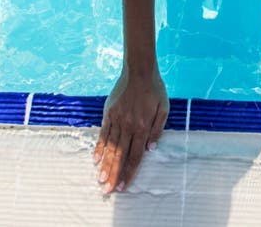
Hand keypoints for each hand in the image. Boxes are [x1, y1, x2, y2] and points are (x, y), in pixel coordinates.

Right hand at [93, 64, 168, 194]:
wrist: (139, 70)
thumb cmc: (155, 89)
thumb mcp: (164, 108)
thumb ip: (157, 130)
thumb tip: (150, 150)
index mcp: (143, 127)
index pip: (135, 155)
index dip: (129, 172)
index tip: (123, 186)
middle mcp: (129, 126)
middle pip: (120, 155)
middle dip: (114, 175)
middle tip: (107, 191)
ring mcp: (117, 119)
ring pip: (110, 147)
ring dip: (105, 165)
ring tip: (100, 180)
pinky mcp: (109, 112)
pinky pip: (103, 133)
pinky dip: (99, 147)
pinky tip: (96, 159)